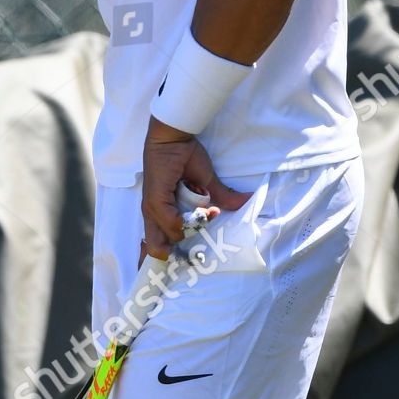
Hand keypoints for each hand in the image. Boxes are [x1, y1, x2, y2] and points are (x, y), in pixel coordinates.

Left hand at [140, 117, 249, 260]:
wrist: (173, 138)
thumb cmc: (183, 157)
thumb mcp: (206, 183)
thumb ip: (222, 197)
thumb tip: (245, 202)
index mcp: (160, 213)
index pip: (154, 245)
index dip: (167, 256)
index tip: (189, 261)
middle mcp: (153, 214)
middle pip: (155, 250)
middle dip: (177, 254)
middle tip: (200, 243)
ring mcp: (152, 209)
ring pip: (169, 239)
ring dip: (194, 231)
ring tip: (209, 213)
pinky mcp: (155, 200)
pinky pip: (173, 223)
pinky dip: (192, 221)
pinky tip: (205, 210)